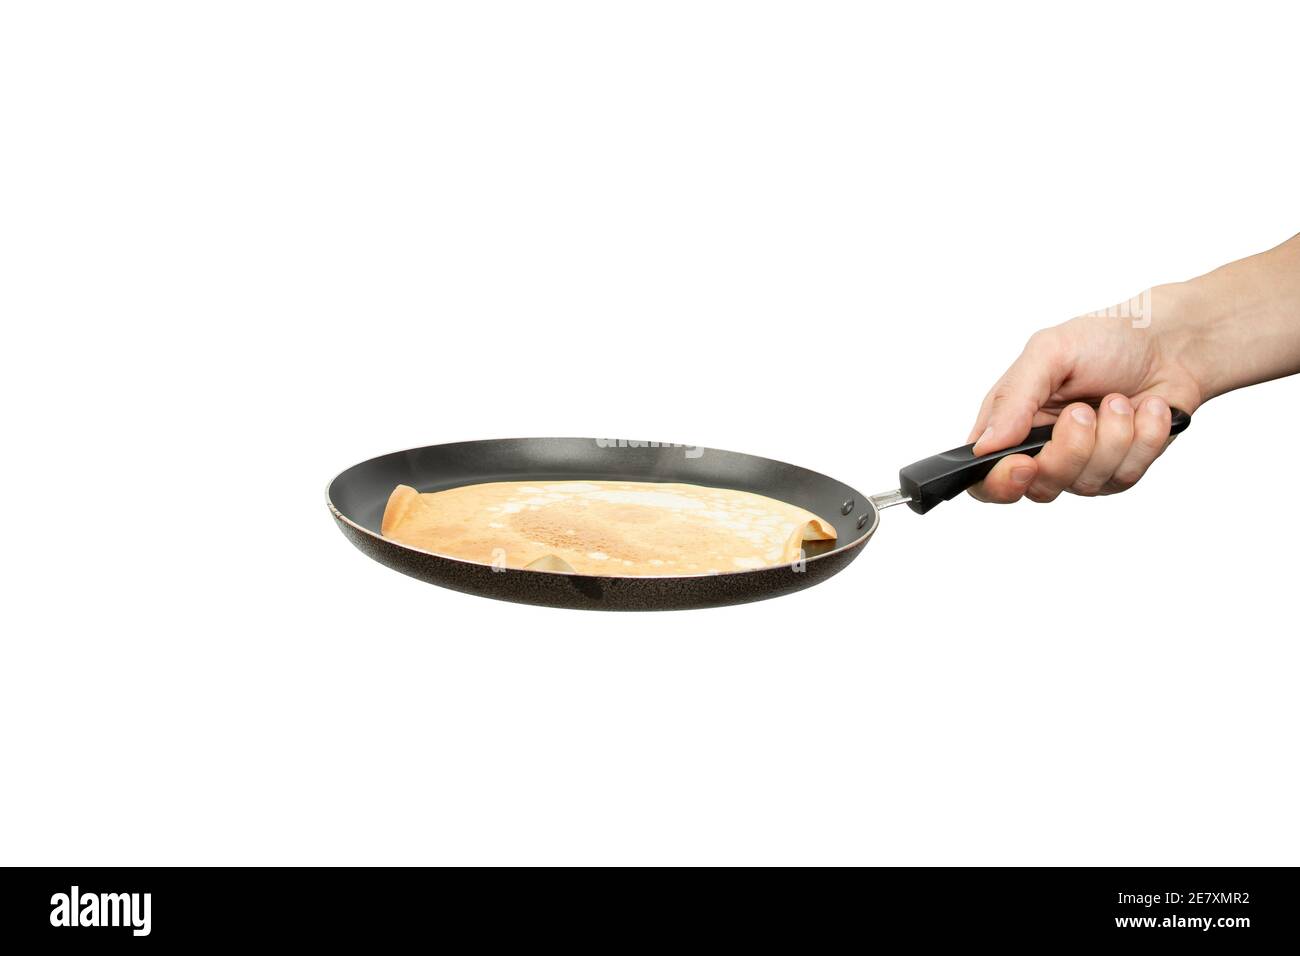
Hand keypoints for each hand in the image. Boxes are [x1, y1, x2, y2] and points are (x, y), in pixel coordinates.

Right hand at [967, 285, 1204, 502]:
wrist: (1171, 340)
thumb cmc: (1106, 338)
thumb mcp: (1049, 351)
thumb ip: (1012, 399)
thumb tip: (986, 445)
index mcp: (1009, 422)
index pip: (983, 476)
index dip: (999, 483)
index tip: (1026, 464)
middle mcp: (1041, 449)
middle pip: (1039, 487)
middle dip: (1070, 450)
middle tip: (1084, 410)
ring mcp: (1082, 464)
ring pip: (1087, 484)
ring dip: (1112, 435)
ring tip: (1118, 399)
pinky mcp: (1120, 469)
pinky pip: (1126, 475)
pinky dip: (1142, 437)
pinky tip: (1145, 410)